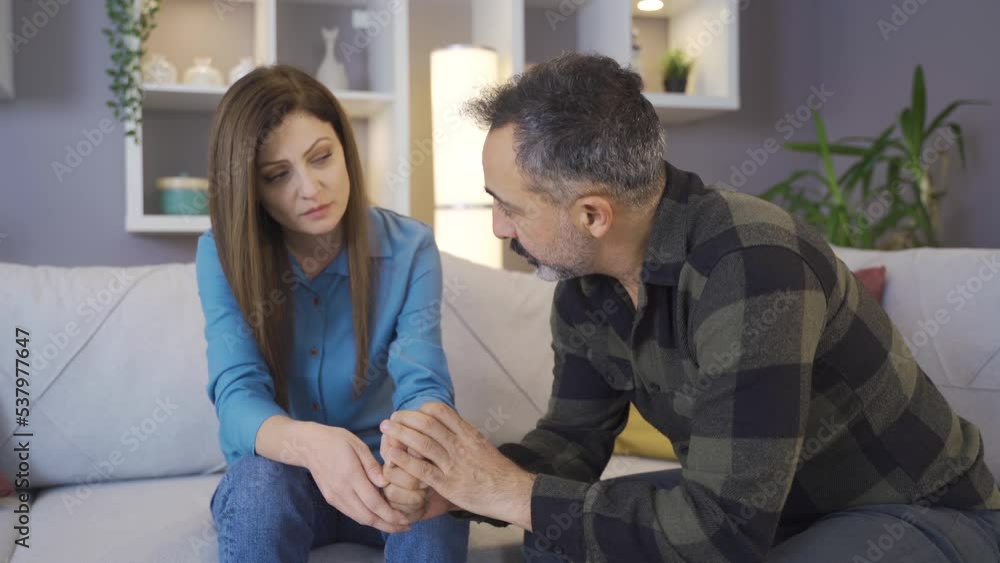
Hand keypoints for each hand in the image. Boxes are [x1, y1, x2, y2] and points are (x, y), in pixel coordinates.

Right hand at [300, 424, 410, 532]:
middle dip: (388, 525)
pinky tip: (379, 515)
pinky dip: (367, 518)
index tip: (405, 520)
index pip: (373, 503)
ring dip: (378, 524)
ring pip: (359, 518)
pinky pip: (352, 513)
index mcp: (350, 475)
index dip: (391, 515)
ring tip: (396, 524)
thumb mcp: (358, 445)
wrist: (308, 445)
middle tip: (406, 527)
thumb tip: (386, 483)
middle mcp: (341, 491)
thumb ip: (372, 466)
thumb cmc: (336, 441)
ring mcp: (334, 497)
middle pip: (367, 517)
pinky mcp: (331, 499)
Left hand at [379, 402, 536, 528]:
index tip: (409, 413)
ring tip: (386, 431)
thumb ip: (464, 436)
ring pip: (422, 443)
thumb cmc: (497, 472)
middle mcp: (460, 445)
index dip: (420, 410)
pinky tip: (392, 456)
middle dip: (405, 419)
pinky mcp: (448, 485)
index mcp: (468, 433)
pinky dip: (405, 460)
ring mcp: (454, 464)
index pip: (441, 411)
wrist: (511, 492)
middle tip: (391, 419)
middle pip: (427, 424)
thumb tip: (448, 427)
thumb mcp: (482, 445)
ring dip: (400, 434)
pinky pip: (422, 470)